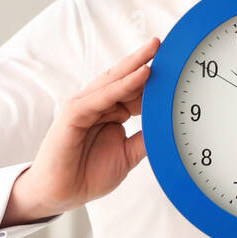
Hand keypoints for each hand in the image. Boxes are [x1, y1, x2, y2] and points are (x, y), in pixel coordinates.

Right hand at [3, 37, 159, 226]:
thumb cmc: (89, 174)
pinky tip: (141, 74)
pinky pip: (101, 96)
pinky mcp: (73, 114)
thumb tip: (169, 125)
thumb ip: (145, 138)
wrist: (61, 194)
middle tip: (164, 43)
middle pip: (124, 77)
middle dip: (144, 59)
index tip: (175, 66)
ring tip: (155, 50)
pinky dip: (122, 85)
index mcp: (111, 110)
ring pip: (114, 81)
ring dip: (135, 65)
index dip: (154, 78)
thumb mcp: (128, 154)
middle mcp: (97, 104)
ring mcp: (84, 106)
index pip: (135, 88)